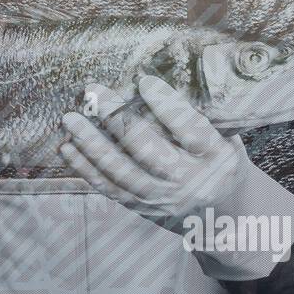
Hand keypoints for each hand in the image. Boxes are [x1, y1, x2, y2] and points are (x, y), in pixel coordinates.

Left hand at [59, 75, 247, 227]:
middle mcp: (190, 181)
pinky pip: (110, 188)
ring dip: (92, 145)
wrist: (222, 213)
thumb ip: (197, 115)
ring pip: (123, 173)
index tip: (145, 82)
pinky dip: (86, 168)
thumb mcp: (225, 136)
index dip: (168, 107)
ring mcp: (164, 198)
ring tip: (71, 119)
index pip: (191, 132)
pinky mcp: (143, 207)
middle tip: (94, 92)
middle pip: (149, 152)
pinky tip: (68, 147)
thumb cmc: (219, 158)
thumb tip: (152, 80)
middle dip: (118, 120)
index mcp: (216, 156)